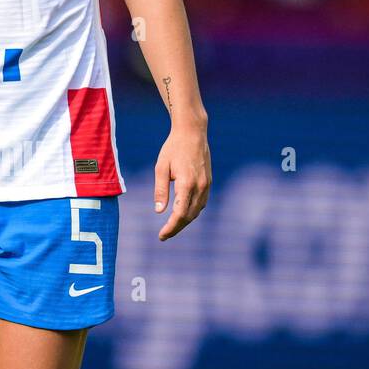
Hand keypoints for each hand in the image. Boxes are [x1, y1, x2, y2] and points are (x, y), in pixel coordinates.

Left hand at [153, 122, 210, 240]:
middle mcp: (199, 187)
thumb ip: (160, 190)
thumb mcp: (161, 168)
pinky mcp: (208, 182)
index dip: (170, 228)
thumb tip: (159, 211)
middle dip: (176, 228)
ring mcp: (206, 185)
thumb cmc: (173, 148)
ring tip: (171, 227)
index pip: (179, 214)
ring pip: (197, 211)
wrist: (193, 133)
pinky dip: (192, 212)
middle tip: (164, 235)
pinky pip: (201, 203)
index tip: (161, 236)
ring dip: (185, 222)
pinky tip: (183, 214)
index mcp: (186, 184)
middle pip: (189, 216)